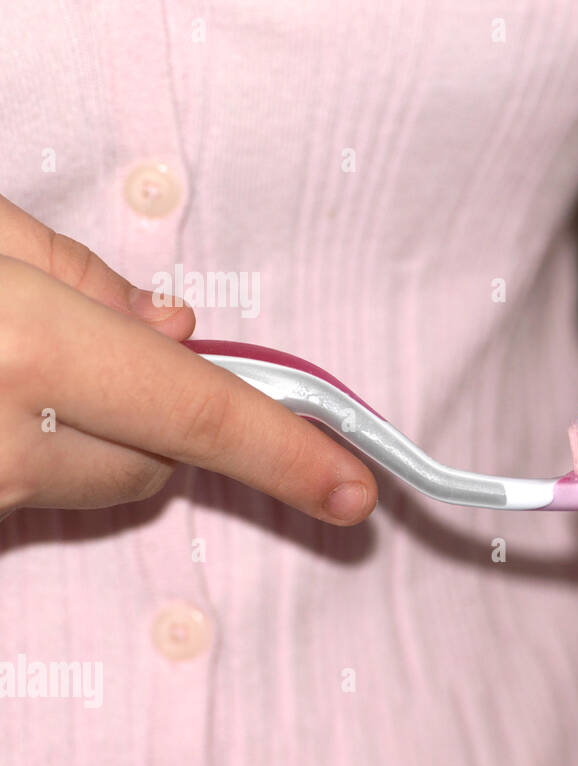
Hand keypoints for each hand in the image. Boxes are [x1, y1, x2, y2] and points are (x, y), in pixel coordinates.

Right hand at [0, 193, 376, 523]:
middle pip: (151, 464)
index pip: (201, 416)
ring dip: (74, 431)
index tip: (354, 492)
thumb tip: (171, 330)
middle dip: (151, 414)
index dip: (288, 454)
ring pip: (83, 482)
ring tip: (4, 358)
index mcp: (27, 353)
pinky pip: (23, 486)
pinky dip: (21, 443)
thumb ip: (77, 273)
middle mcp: (6, 449)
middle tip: (79, 343)